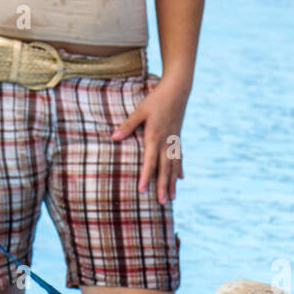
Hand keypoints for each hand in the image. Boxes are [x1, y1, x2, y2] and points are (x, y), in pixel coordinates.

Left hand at [110, 76, 186, 203]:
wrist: (178, 90)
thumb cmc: (156, 99)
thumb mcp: (140, 110)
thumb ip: (128, 125)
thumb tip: (113, 137)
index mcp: (155, 136)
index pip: (150, 161)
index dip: (146, 176)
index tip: (142, 190)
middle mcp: (166, 142)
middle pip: (165, 168)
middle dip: (163, 186)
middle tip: (163, 203)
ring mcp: (174, 141)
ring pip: (174, 166)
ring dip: (173, 183)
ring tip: (172, 198)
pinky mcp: (178, 138)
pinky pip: (179, 157)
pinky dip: (179, 169)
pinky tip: (180, 179)